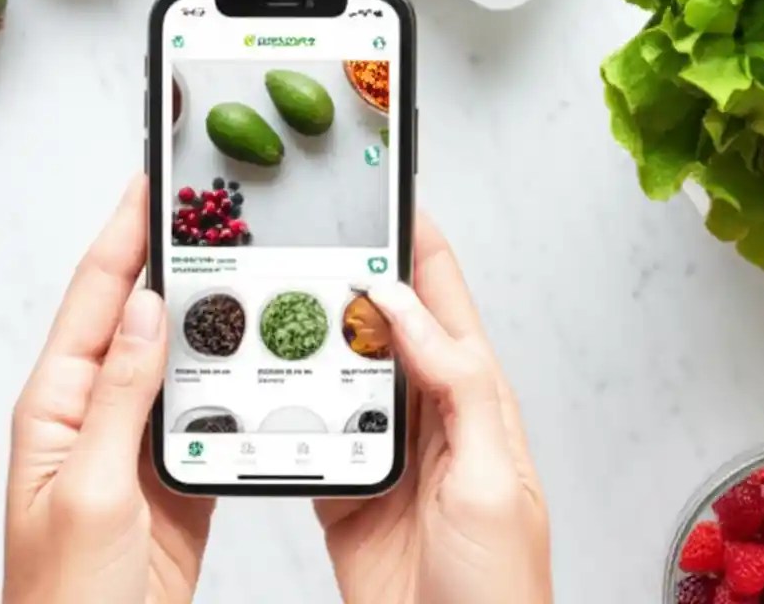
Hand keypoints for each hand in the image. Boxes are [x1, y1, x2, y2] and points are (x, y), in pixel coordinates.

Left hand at [3, 177, 214, 603]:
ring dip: (205, 310)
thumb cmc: (65, 598)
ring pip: (175, 355)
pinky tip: (252, 351)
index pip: (94, 296)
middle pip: (135, 313)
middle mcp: (91, 412)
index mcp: (55, 405)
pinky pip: (203, 404)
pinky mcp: (172, 470)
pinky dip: (228, 374)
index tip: (152, 181)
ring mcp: (133, 440)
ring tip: (240, 259)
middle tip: (208, 207)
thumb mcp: (91, 489)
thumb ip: (120, 396)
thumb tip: (144, 308)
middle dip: (169, 254)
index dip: (125, 233)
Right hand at [314, 214, 551, 603]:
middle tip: (310, 240)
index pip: (444, 301)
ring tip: (277, 299)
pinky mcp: (346, 486)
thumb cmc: (499, 588)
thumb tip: (409, 311)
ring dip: (311, 338)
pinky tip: (265, 386)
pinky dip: (284, 405)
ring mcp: (384, 451)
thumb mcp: (491, 478)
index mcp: (473, 400)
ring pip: (340, 371)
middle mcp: (428, 416)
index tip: (388, 198)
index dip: (417, 246)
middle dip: (348, 280)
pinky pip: (308, 427)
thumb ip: (454, 387)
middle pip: (383, 327)